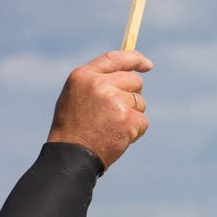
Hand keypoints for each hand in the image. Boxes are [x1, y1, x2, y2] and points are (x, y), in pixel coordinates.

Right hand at [47, 50, 152, 169]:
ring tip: (110, 127)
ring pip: (140, 101)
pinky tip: (117, 138)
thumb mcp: (76, 94)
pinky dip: (135, 131)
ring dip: (132, 114)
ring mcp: (115, 101)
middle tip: (113, 113)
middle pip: (134, 80)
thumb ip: (98, 78)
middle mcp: (100, 85)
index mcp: (84, 75)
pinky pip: (142, 120)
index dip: (135, 59)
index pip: (116, 58)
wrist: (69, 159)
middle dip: (131, 95)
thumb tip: (131, 68)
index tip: (147, 65)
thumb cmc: (73, 127)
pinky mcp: (127, 120)